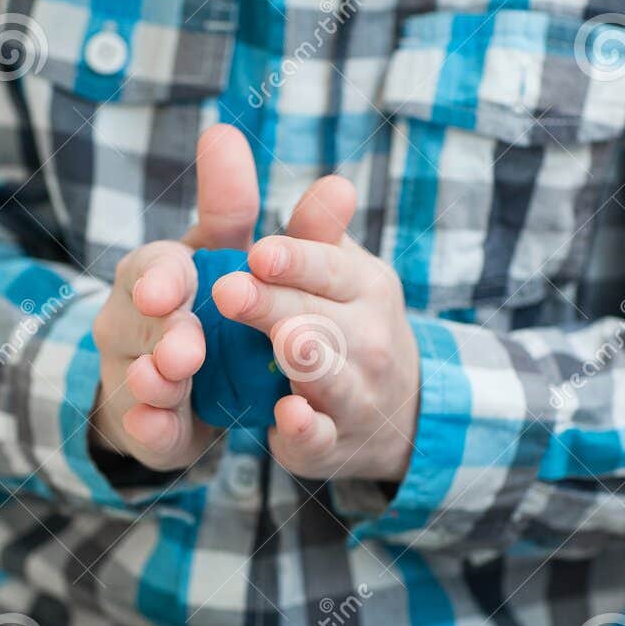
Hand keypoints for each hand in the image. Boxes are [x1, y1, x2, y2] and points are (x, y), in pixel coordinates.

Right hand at [91, 125, 260, 469]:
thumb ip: (255, 215)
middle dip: (162, 332)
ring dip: (155, 378)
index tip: (173, 289)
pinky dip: (150, 427)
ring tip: (173, 379)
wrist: (191, 386)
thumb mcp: (234, 256)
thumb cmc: (212, 305)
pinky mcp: (143, 425)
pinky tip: (158, 426)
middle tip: (186, 344)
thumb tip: (290, 161)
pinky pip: (142, 427)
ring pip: (137, 376)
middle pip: (141, 323)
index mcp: (155, 273)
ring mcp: (130, 374)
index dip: (161, 278)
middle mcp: (130, 321)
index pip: (153, 267)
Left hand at [209, 176, 421, 482]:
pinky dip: (306, 430)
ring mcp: (354, 395)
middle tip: (229, 291)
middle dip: (276, 305)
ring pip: (330, 377)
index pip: (329, 268)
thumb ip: (318, 230)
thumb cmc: (346, 322)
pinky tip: (287, 417)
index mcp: (362, 287)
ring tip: (282, 341)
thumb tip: (333, 182)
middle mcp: (367, 340)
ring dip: (306, 361)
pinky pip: (320, 437)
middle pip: (318, 319)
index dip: (294, 260)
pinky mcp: (332, 443)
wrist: (395, 412)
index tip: (257, 251)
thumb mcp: (336, 272)